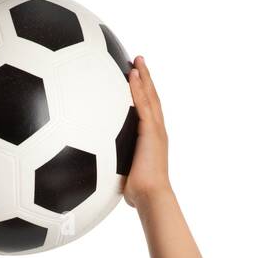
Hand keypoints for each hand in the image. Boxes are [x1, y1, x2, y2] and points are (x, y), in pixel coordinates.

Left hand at [123, 56, 171, 208]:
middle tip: (139, 62)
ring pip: (150, 97)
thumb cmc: (140, 194)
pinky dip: (138, 88)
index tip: (136, 81)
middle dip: (146, 79)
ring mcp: (156, 130)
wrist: (151, 197)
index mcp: (152, 140)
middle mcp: (157, 132)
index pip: (149, 113)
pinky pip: (143, 104)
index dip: (144, 95)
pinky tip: (131, 74)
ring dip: (143, 77)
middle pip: (153, 99)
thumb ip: (115, 170)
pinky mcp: (151, 132)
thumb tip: (100, 177)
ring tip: (137, 60)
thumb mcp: (125, 177)